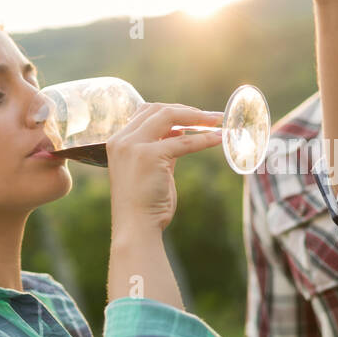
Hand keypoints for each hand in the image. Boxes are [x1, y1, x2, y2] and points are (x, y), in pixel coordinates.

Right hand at [106, 103, 222, 233]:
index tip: (194, 115)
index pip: (146, 112)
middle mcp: (122, 140)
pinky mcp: (149, 156)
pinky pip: (183, 142)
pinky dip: (204, 139)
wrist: (135, 227)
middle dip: (187, 110)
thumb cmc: (145, 204)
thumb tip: (180, 133)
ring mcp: (133, 146)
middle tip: (211, 116)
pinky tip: (218, 138)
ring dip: (197, 117)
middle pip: (157, 109)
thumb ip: (163, 150)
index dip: (173, 110)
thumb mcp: (152, 169)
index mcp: (119, 142)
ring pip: (169, 117)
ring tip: (217, 120)